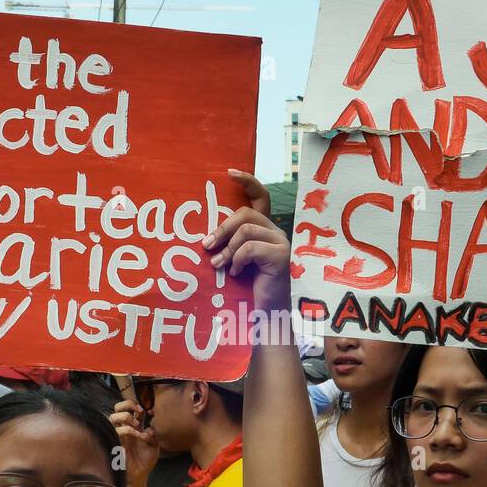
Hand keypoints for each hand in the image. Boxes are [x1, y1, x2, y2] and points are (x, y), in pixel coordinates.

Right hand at [109, 399, 159, 486]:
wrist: (139, 476)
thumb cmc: (145, 461)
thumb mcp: (154, 445)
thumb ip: (153, 433)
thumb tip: (150, 426)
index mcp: (134, 428)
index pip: (132, 409)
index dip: (140, 405)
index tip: (151, 411)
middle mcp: (124, 429)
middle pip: (117, 408)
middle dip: (127, 404)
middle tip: (139, 411)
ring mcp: (118, 435)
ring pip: (113, 416)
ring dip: (127, 417)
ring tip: (137, 424)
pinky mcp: (115, 442)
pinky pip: (117, 430)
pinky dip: (130, 430)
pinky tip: (139, 436)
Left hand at [205, 170, 289, 313]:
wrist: (265, 312)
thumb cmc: (248, 287)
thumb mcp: (235, 260)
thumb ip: (228, 244)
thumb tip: (206, 239)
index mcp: (265, 229)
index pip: (261, 196)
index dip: (248, 181)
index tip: (229, 173)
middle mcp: (276, 231)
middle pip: (246, 213)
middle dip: (222, 228)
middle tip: (206, 245)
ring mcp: (281, 242)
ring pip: (246, 230)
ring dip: (227, 248)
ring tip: (219, 265)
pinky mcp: (281, 255)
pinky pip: (250, 248)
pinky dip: (237, 260)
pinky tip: (236, 273)